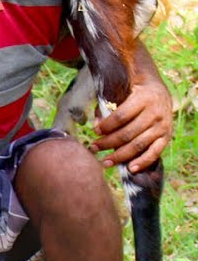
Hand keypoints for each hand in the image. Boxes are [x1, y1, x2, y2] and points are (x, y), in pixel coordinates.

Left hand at [91, 58, 173, 172]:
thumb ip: (106, 108)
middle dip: (108, 143)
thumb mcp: (120, 92)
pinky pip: (155, 152)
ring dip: (120, 155)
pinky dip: (143, 162)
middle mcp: (154, 114)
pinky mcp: (167, 136)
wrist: (159, 91)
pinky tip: (130, 169)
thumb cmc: (132, 93)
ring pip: (139, 144)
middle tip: (94, 148)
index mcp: (142, 99)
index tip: (95, 132)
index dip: (107, 126)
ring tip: (105, 162)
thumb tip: (95, 126)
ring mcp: (162, 127)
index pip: (121, 116)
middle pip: (128, 133)